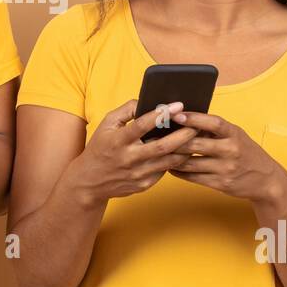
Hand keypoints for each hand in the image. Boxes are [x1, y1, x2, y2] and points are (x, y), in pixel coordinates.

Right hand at [64, 99, 197, 206]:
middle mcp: (129, 158)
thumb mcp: (106, 125)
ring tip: (197, 137)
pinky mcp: (144, 184)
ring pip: (169, 161)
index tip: (178, 104)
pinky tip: (185, 151)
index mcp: (118, 141)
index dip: (161, 114)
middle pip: (162, 146)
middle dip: (184, 134)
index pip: (142, 125)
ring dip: (186, 148)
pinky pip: (165, 171)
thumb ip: (126, 111)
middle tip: (198, 124)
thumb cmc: (100, 148)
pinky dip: (176, 160)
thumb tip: (146, 101)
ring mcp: (137, 174)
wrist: (89, 182)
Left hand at [168, 111, 286, 203]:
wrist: (266, 180)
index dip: (194, 118)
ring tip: (159, 151)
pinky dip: (179, 172)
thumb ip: (215, 130)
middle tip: (157, 135)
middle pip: (196, 144)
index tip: (177, 115)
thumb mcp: (236, 136)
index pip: (213, 123)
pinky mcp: (221, 184)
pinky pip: (194, 177)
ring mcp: (226, 168)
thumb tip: (185, 119)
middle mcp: (231, 150)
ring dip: (173, 158)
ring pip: (191, 162)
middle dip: (175, 140)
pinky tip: (170, 167)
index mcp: (234, 134)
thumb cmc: (246, 152)